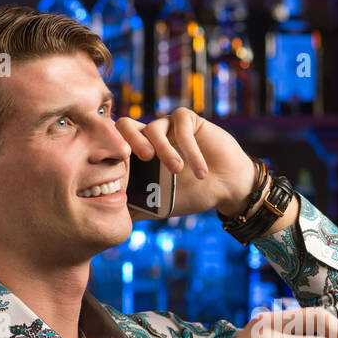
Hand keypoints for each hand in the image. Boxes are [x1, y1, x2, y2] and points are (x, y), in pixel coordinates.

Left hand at [115, 108, 255, 218]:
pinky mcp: (187, 120)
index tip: (123, 175)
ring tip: (178, 171)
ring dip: (165, 151)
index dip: (114, 156)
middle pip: (125, 126)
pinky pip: (181, 127)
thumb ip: (136, 208)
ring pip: (154, 129)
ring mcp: (167, 126)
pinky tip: (200, 172)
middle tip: (145, 159)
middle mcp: (148, 137)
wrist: (227, 188)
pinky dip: (190, 150)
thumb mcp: (159, 206)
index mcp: (136, 155)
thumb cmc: (192, 195)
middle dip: (131, 141)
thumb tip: (110, 217)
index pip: (115, 146)